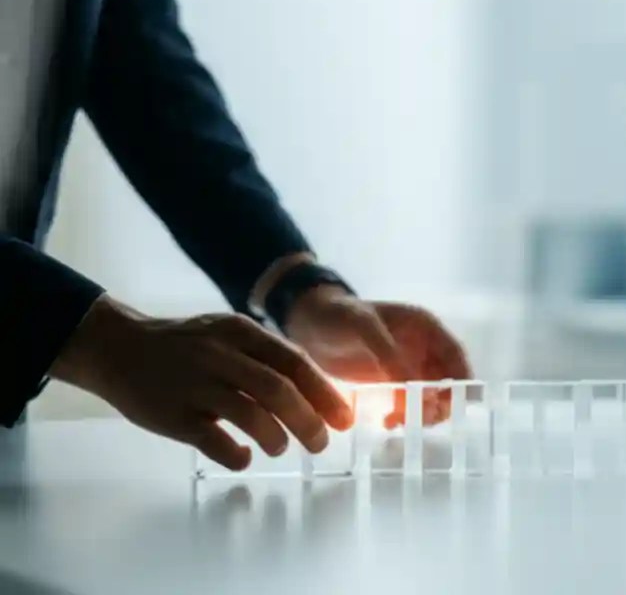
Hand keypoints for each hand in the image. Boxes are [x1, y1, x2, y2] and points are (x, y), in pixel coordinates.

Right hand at [51, 296, 353, 470]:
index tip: (344, 418)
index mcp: (240, 332)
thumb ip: (265, 357)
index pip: (295, 362)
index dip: (324, 393)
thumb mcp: (227, 335)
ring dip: (276, 437)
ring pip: (250, 414)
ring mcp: (195, 384)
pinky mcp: (172, 415)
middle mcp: (220, 354)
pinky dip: (238, 454)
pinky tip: (245, 457)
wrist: (116, 347)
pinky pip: (214, 441)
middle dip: (309, 420)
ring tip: (281, 447)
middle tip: (321, 443)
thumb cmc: (184, 347)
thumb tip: (316, 392)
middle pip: (278, 389)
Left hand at [284, 286, 471, 427]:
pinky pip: (405, 403)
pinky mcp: (388, 383)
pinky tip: (387, 421)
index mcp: (425, 328)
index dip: (461, 380)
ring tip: (395, 420)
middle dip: (439, 402)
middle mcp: (421, 349)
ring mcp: (405, 367)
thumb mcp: (365, 328)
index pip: (455, 356)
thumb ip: (390, 356)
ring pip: (428, 396)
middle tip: (419, 418)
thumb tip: (416, 391)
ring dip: (420, 412)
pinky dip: (403, 414)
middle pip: (446, 381)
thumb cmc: (338, 315)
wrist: (306, 322)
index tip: (456, 404)